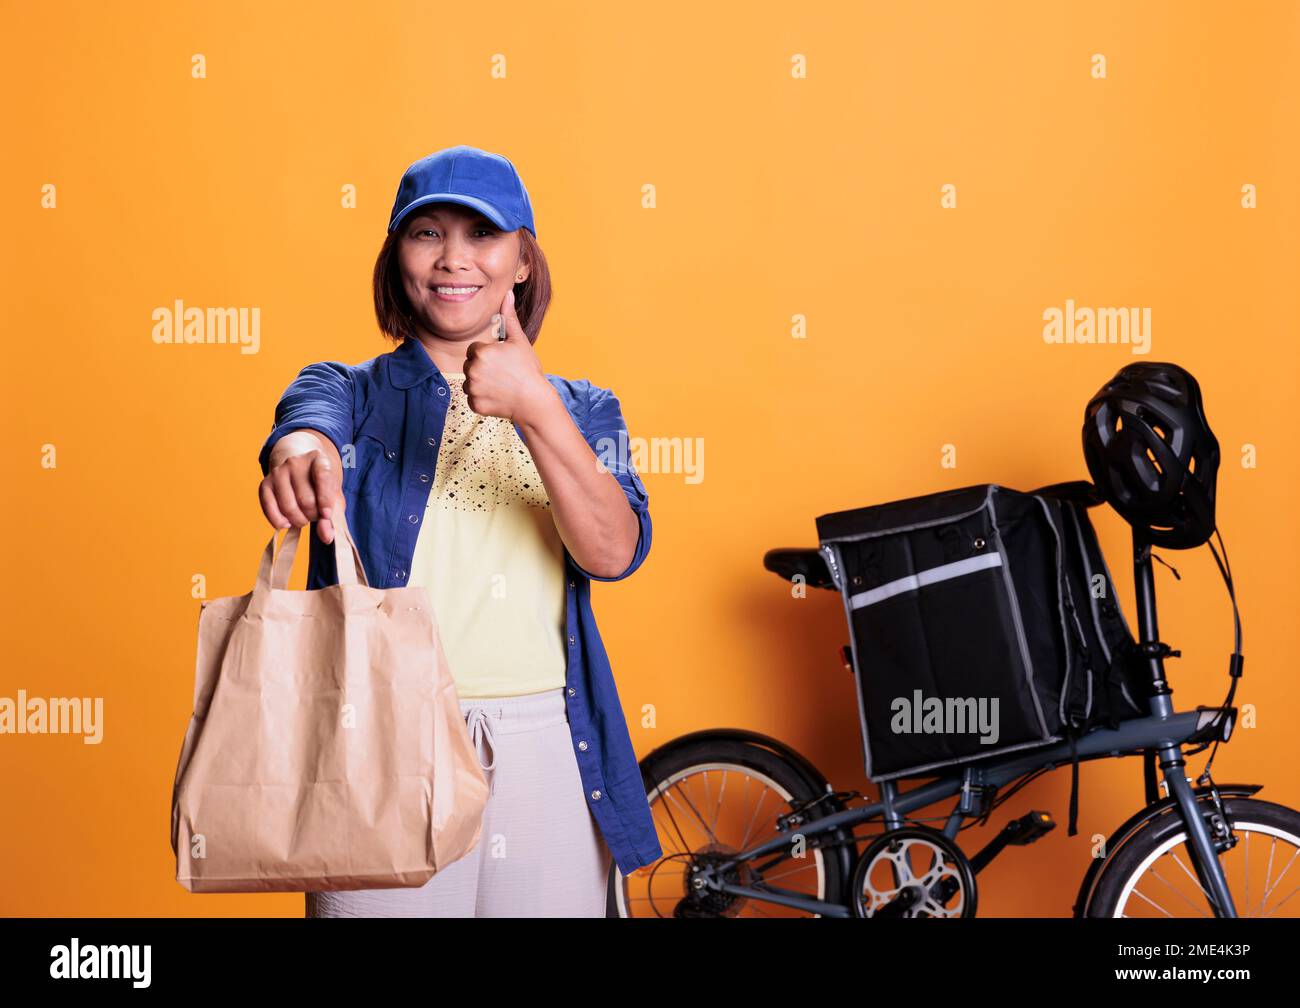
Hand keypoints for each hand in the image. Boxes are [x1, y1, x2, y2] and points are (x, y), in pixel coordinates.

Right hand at [258, 448, 343, 543]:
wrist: (300, 470)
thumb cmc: (321, 486)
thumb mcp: (333, 496)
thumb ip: (333, 517)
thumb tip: (326, 537)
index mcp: (318, 459)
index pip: (323, 478)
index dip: (325, 500)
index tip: (326, 515)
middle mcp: (296, 462)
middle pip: (306, 499)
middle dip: (313, 515)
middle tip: (315, 515)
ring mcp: (278, 472)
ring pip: (288, 507)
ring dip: (299, 520)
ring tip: (304, 518)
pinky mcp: (265, 483)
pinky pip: (270, 509)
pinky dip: (279, 522)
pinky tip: (287, 522)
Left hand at [462, 289, 556, 423]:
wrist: (534, 401)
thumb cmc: (528, 370)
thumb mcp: (519, 341)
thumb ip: (509, 317)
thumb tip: (508, 293)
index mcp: (480, 352)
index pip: (474, 350)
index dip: (488, 354)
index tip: (502, 361)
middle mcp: (472, 370)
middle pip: (469, 365)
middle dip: (482, 368)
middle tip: (502, 374)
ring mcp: (472, 389)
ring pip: (469, 382)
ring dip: (480, 383)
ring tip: (500, 385)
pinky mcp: (474, 405)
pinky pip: (472, 398)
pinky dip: (482, 399)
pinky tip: (498, 396)